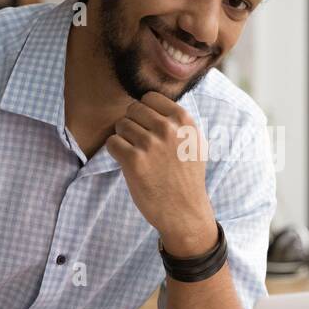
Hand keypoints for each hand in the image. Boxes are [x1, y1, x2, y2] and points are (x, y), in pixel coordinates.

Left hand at [106, 92, 217, 255]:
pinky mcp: (134, 161)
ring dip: (123, 139)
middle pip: (133, 109)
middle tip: (139, 143)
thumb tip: (155, 101)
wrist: (185, 212)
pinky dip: (115, 152)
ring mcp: (150, 144)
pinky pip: (112, 143)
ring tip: (136, 155)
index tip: (147, 126)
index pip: (150, 97)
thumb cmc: (187, 178)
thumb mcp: (195, 143)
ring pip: (121, 125)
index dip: (144, 111)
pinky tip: (128, 163)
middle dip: (132, 123)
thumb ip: (179, 122)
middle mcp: (168, 129)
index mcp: (184, 121)